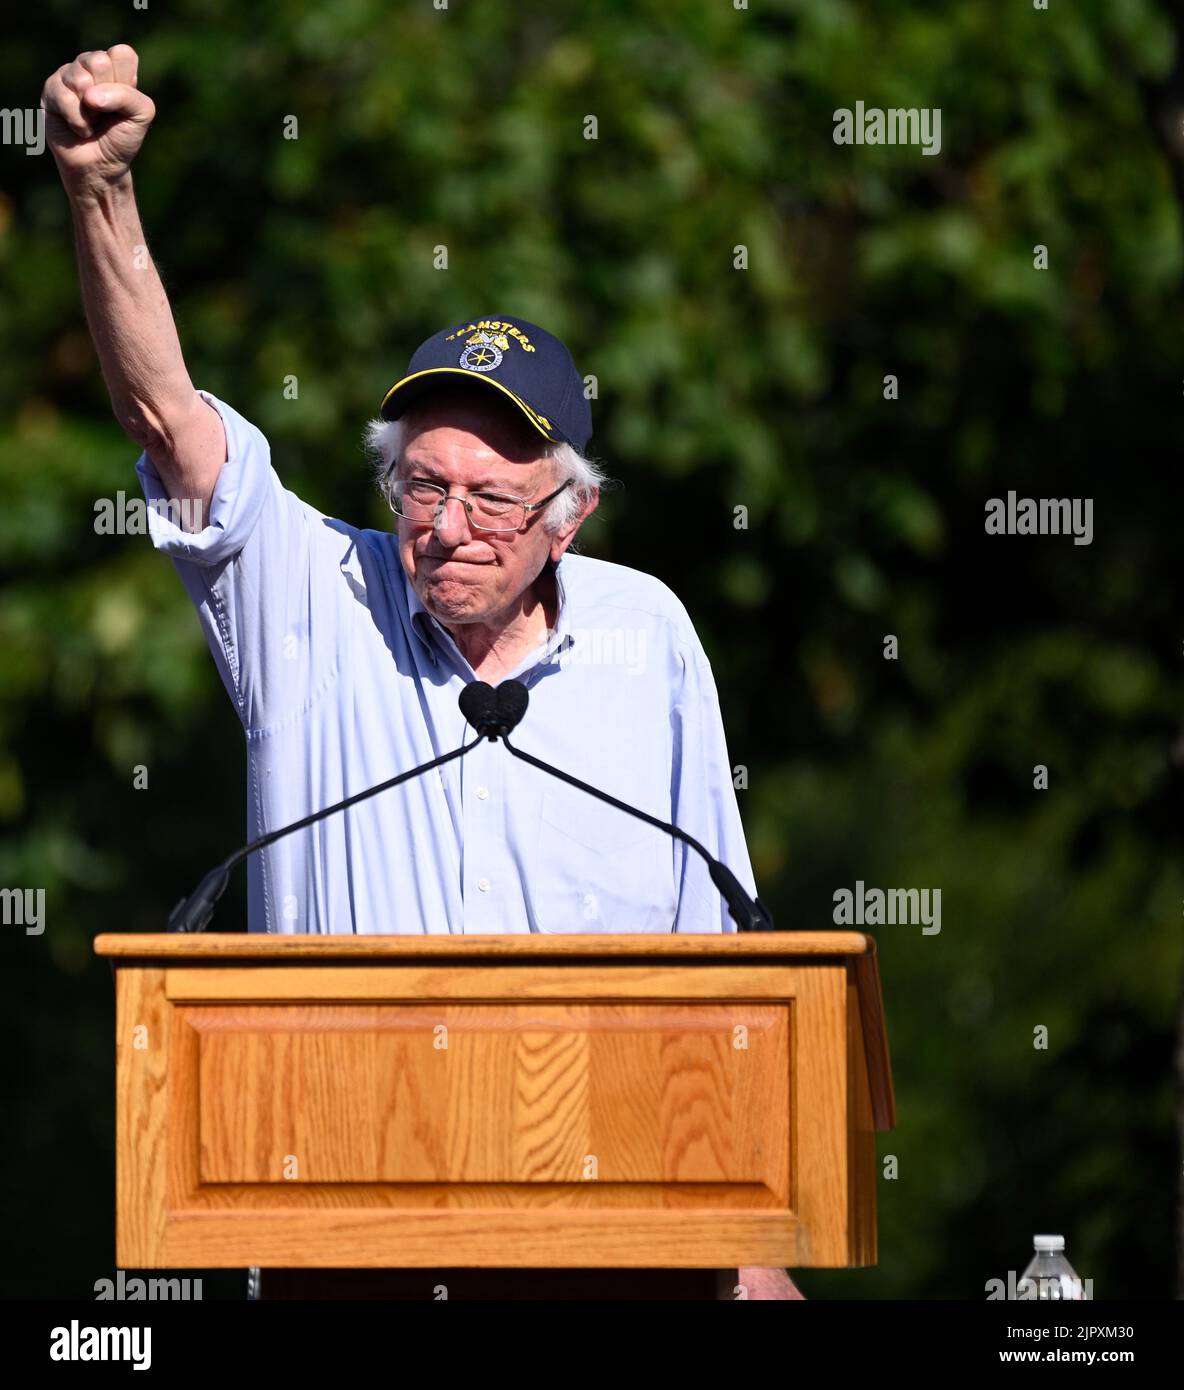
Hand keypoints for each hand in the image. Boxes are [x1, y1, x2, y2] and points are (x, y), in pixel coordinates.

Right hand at [41, 45, 154, 193]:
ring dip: (90, 111)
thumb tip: (90, 96)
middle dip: (106, 94)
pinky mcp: (51, 89)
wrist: (101, 166)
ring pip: (79, 79)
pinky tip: (79, 128)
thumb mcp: (141, 117)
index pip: (122, 54)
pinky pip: (64, 96)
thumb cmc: (121, 139)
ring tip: (92, 122)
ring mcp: (69, 75)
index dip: (125, 81)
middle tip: (105, 112)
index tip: (125, 103)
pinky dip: (77, 120)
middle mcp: (91, 65)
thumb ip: (128, 96)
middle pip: (98, 61)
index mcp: (116, 66)